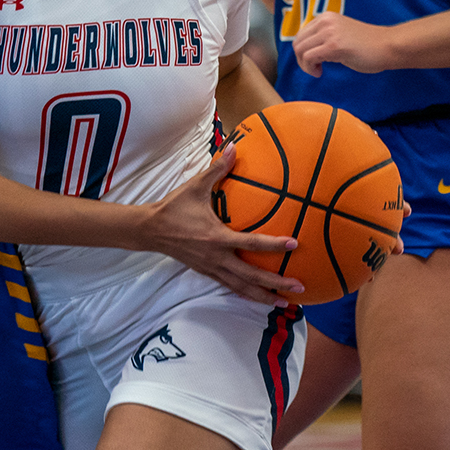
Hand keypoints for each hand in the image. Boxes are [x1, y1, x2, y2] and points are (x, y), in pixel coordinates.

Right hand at [135, 146, 305, 306]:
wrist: (150, 229)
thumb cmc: (174, 208)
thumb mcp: (195, 187)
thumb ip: (217, 169)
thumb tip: (233, 147)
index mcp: (216, 238)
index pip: (251, 243)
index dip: (273, 244)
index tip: (294, 244)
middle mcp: (216, 258)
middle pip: (251, 277)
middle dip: (276, 283)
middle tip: (299, 288)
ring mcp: (211, 268)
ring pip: (241, 288)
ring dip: (264, 296)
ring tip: (285, 303)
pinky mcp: (206, 272)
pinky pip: (230, 286)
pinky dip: (247, 294)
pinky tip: (259, 298)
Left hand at [288, 11, 396, 77]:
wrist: (388, 46)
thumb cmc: (368, 44)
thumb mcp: (341, 34)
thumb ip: (324, 37)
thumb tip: (307, 50)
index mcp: (326, 17)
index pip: (301, 34)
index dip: (304, 50)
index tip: (315, 60)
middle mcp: (325, 21)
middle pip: (298, 42)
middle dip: (301, 59)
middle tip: (315, 68)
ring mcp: (329, 32)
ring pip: (300, 50)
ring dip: (305, 65)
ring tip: (318, 70)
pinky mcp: (333, 46)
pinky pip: (309, 57)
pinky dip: (310, 68)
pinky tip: (321, 72)